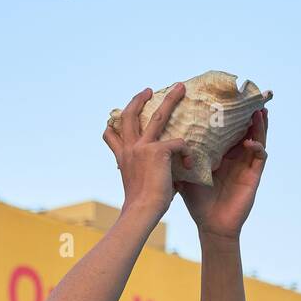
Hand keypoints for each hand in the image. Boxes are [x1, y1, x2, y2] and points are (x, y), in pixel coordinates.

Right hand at [103, 85, 192, 224]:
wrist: (142, 212)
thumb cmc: (144, 207)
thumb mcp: (141, 186)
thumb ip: (152, 173)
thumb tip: (173, 176)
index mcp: (123, 157)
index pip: (111, 135)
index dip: (112, 125)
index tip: (115, 119)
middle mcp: (130, 148)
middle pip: (130, 115)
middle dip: (138, 99)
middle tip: (148, 90)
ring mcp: (142, 147)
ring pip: (157, 116)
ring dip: (169, 100)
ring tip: (180, 88)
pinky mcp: (157, 151)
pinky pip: (179, 143)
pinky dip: (187, 153)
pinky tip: (189, 164)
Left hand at [177, 102, 269, 241]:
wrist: (210, 225)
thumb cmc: (198, 202)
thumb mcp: (185, 175)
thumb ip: (177, 158)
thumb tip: (157, 140)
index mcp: (221, 154)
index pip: (226, 130)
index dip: (227, 115)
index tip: (223, 98)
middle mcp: (235, 156)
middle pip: (245, 129)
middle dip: (247, 113)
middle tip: (247, 96)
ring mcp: (246, 165)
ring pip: (257, 137)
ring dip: (259, 124)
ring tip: (257, 110)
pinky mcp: (254, 175)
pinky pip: (260, 156)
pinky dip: (257, 146)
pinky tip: (249, 141)